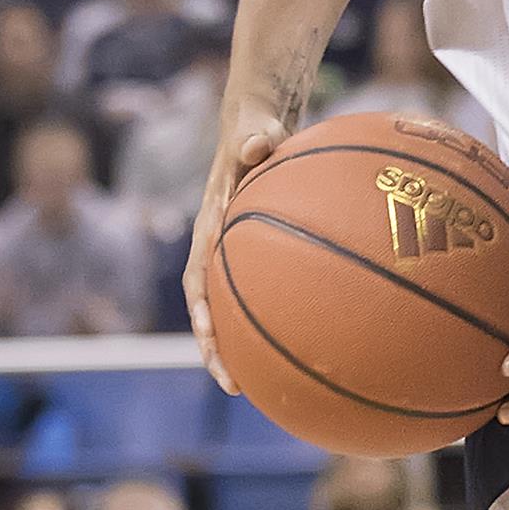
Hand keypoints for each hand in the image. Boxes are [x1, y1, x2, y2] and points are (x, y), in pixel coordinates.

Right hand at [185, 106, 288, 391]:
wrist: (256, 124)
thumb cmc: (256, 127)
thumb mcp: (254, 128)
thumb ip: (255, 137)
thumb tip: (257, 144)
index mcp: (211, 225)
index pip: (198, 277)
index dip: (200, 312)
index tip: (209, 342)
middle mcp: (219, 246)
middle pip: (210, 307)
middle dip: (217, 348)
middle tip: (234, 385)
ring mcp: (237, 252)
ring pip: (236, 305)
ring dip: (246, 343)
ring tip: (265, 382)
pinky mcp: (259, 252)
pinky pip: (265, 289)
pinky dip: (279, 314)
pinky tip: (311, 338)